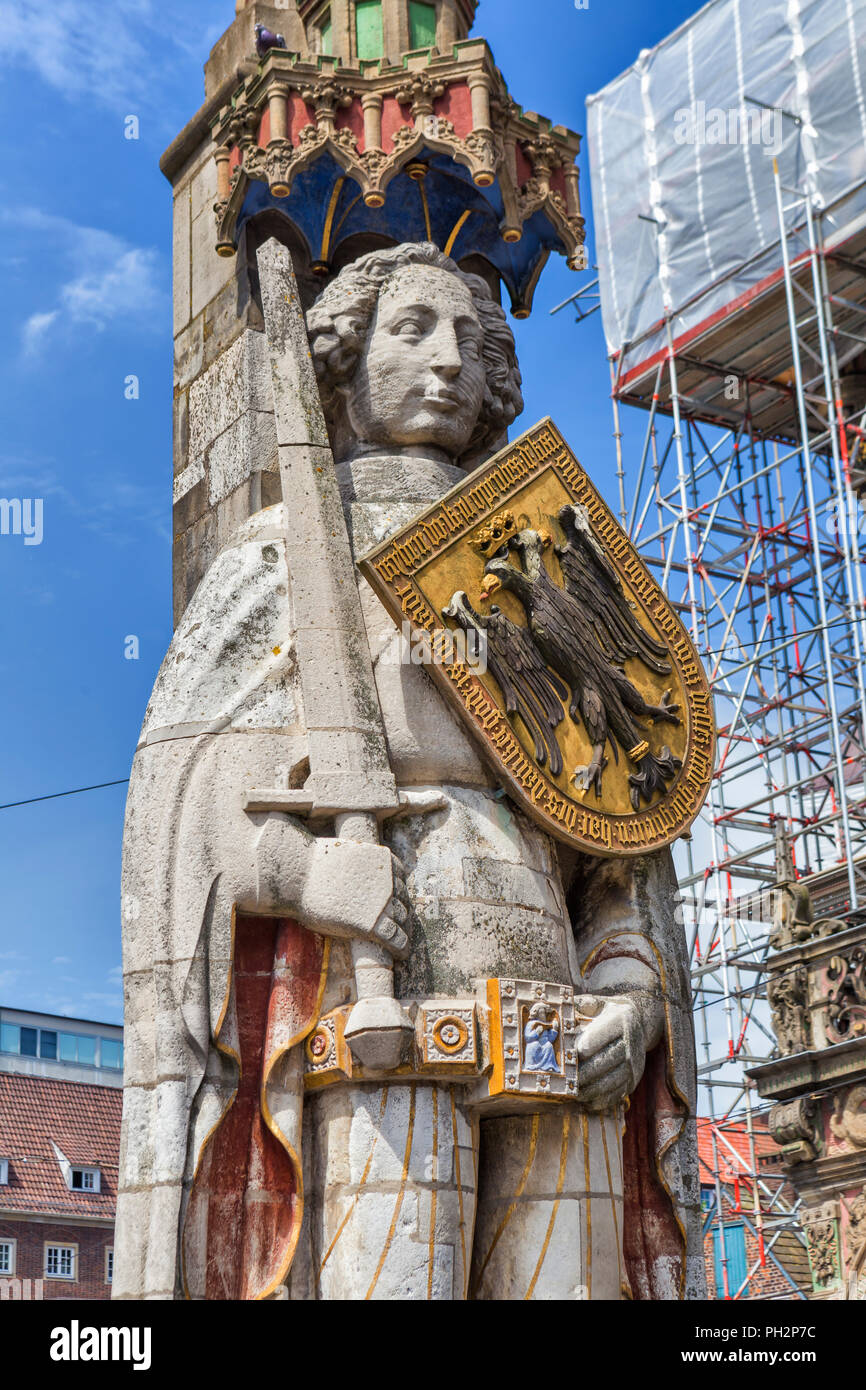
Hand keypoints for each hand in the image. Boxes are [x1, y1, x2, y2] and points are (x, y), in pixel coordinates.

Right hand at [246, 814, 411, 958]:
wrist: (298, 877)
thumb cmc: (312, 867)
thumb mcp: (344, 857)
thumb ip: (358, 868)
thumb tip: (353, 879)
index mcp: (384, 860)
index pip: (401, 880)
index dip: (399, 894)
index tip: (397, 905)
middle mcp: (388, 880)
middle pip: (403, 900)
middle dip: (402, 913)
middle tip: (400, 925)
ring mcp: (382, 902)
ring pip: (402, 919)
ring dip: (403, 929)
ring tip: (402, 941)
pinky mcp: (373, 924)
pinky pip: (395, 938)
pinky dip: (401, 947)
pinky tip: (401, 954)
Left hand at [575, 993, 662, 1112]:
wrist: (640, 1024)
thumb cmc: (609, 1013)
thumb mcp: (599, 1003)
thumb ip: (582, 1005)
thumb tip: (561, 1009)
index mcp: (621, 1020)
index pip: (601, 1035)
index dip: (584, 1046)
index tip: (568, 1055)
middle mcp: (631, 1043)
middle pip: (604, 1061)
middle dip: (582, 1073)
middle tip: (564, 1079)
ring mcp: (635, 1064)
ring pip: (611, 1081)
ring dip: (589, 1090)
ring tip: (571, 1093)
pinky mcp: (634, 1080)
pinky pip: (617, 1094)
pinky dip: (601, 1100)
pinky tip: (586, 1101)